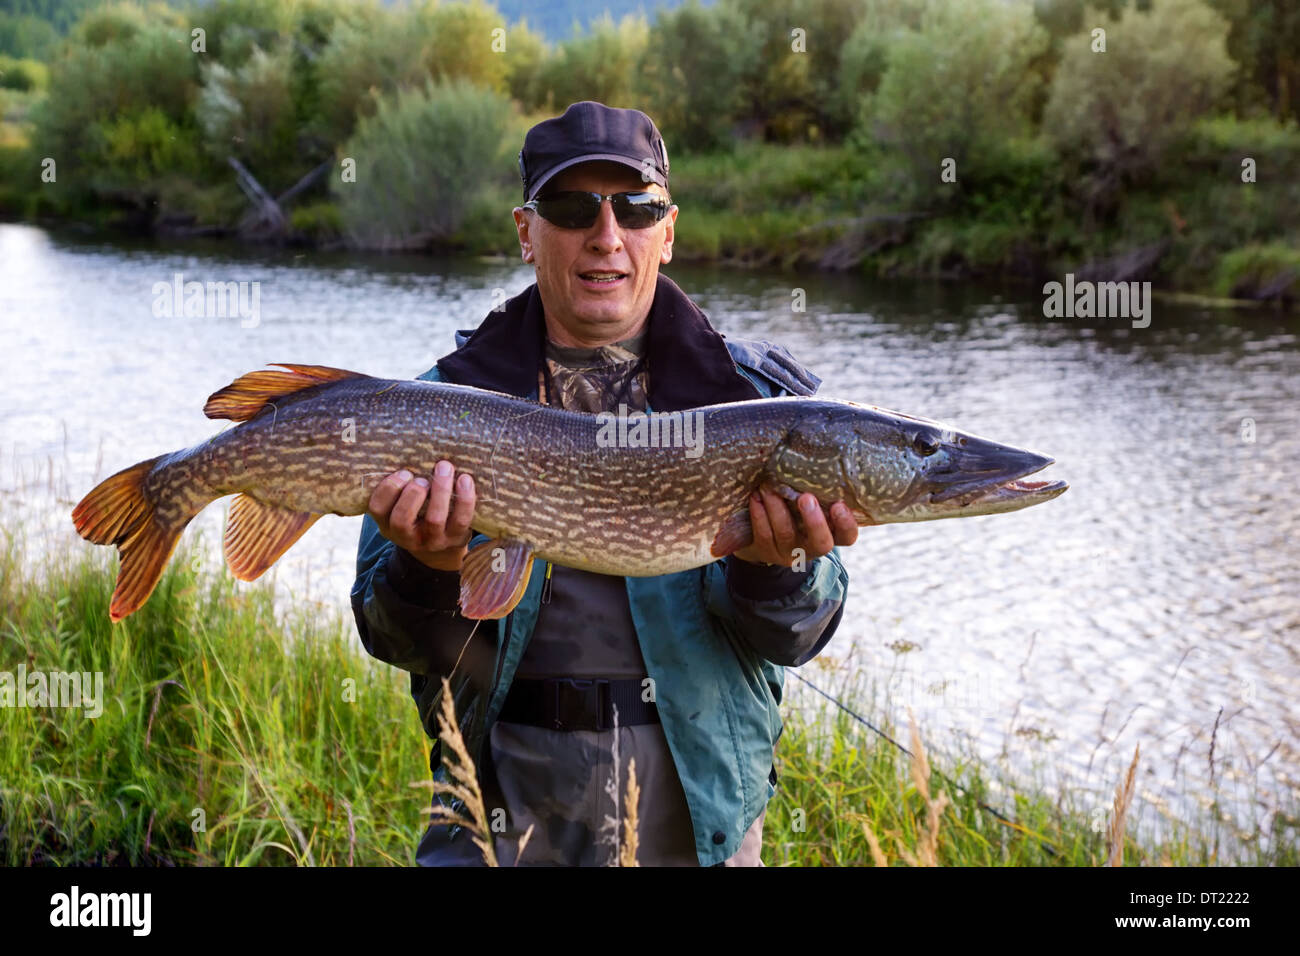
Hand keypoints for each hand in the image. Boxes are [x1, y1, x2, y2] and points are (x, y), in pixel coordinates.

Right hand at [367, 461, 476, 570]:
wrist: (443, 545)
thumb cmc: (419, 513)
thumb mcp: (401, 504)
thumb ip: (399, 485)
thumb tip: (406, 447)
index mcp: (388, 524)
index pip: (377, 508)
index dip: (388, 488)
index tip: (404, 472)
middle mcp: (407, 537)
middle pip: (402, 519)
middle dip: (412, 494)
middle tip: (422, 478)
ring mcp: (432, 540)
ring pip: (434, 519)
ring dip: (440, 490)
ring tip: (444, 468)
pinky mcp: (455, 538)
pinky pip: (461, 519)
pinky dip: (464, 498)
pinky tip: (465, 479)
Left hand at [732, 489, 858, 567]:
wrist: (768, 532)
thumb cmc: (798, 507)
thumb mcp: (814, 502)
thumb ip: (821, 490)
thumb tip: (824, 456)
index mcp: (832, 535)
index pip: (847, 536)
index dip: (845, 523)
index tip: (839, 504)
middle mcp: (813, 548)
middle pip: (821, 543)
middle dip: (814, 521)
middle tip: (806, 497)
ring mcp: (790, 552)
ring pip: (786, 533)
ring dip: (777, 508)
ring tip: (769, 486)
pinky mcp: (767, 551)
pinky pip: (763, 534)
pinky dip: (759, 514)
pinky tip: (756, 497)